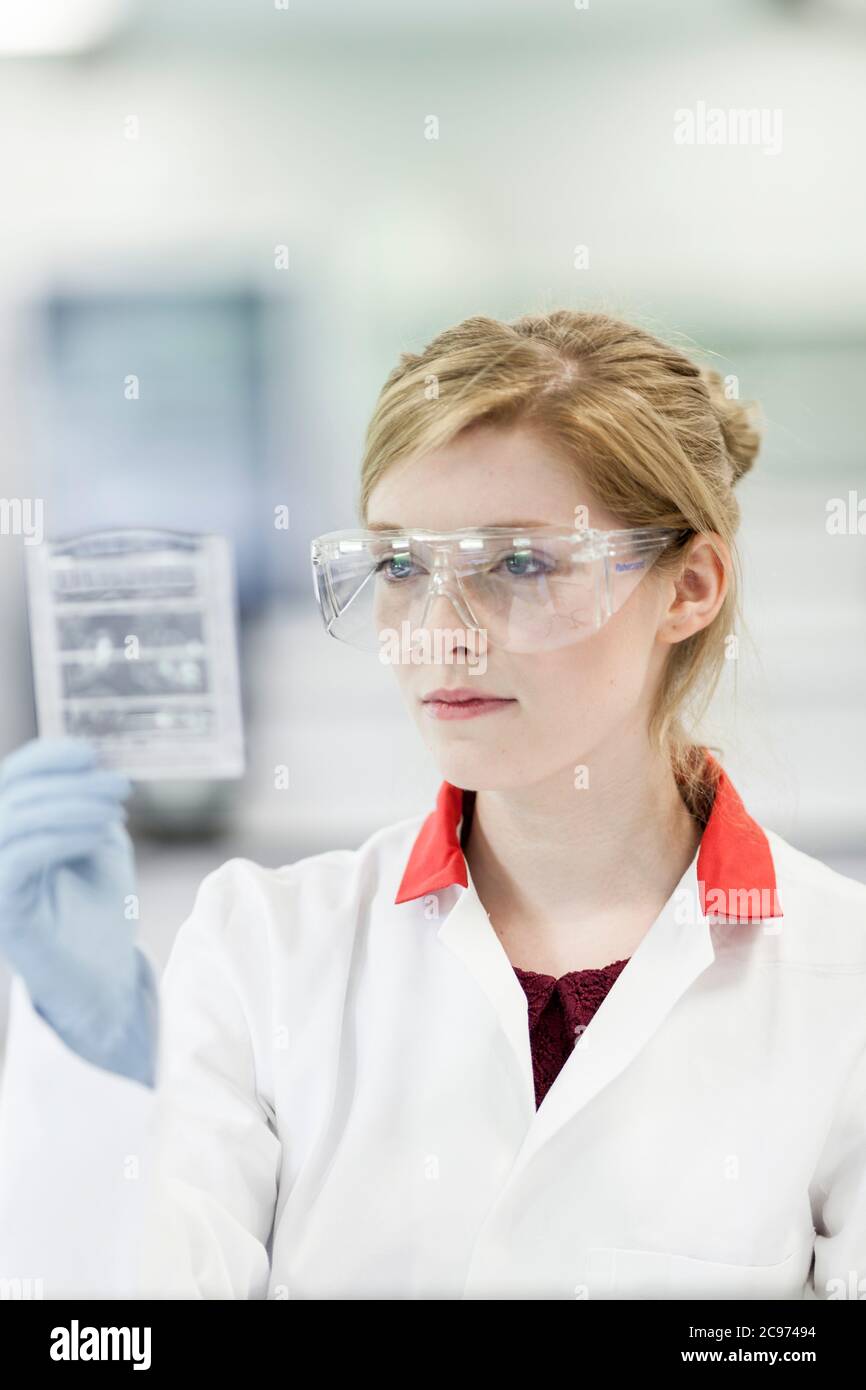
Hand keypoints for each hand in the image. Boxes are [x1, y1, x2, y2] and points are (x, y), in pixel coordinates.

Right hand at [0, 736, 156, 1085]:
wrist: (106, 979)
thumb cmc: (101, 910)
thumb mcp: (99, 841)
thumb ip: (87, 802)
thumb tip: (88, 759)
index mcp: (11, 832)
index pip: (10, 779)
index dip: (45, 758)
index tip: (90, 752)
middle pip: (13, 795)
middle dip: (71, 782)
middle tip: (121, 786)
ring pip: (13, 821)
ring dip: (71, 806)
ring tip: (116, 811)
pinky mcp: (3, 913)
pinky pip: (17, 860)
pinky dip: (60, 838)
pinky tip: (98, 837)